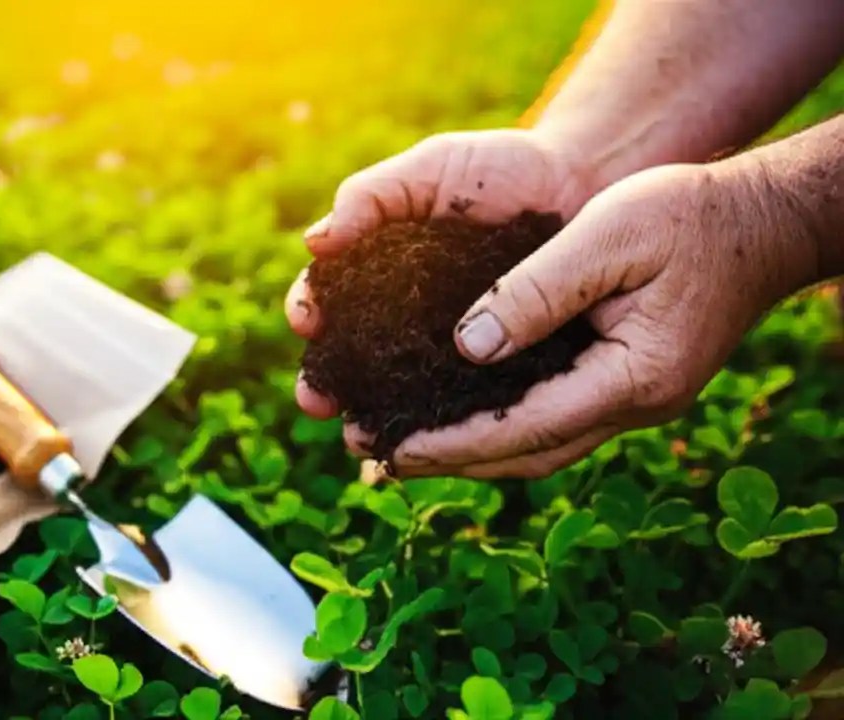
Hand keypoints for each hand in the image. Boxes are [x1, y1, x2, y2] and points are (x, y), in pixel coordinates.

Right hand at [285, 129, 601, 418]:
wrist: (582, 183)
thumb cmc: (500, 169)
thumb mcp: (430, 169)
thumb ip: (371, 196)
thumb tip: (315, 243)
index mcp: (376, 267)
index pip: (326, 294)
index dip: (308, 309)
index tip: (306, 322)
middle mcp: (403, 315)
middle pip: (351, 356)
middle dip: (326, 383)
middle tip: (316, 403)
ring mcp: (449, 345)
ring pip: (399, 389)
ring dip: (375, 416)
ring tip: (361, 439)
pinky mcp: (496, 367)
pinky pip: (464, 400)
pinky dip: (443, 424)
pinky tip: (430, 440)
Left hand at [385, 159, 820, 478]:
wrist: (757, 221)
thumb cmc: (688, 215)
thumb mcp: (608, 234)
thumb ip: (539, 291)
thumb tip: (468, 346)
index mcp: (634, 376)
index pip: (527, 428)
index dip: (454, 443)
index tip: (392, 449)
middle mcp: (634, 404)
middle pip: (527, 454)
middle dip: (450, 459)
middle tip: (375, 456)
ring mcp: (632, 400)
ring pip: (538, 447)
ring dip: (470, 451)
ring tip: (400, 447)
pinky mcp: (623, 384)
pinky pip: (550, 421)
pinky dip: (500, 427)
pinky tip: (455, 415)